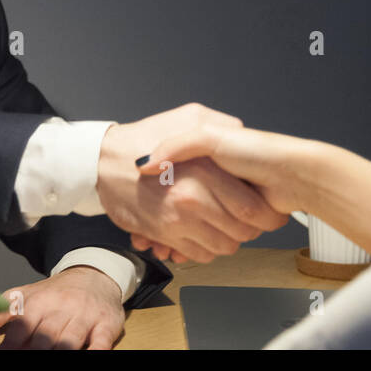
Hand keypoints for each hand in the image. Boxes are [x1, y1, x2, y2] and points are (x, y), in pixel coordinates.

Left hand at [0, 266, 124, 348]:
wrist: (94, 275)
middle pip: (44, 338)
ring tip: (50, 358)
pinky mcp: (106, 325)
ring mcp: (84, 317)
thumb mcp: (24, 297)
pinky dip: (95, 352)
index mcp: (38, 302)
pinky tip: (89, 355)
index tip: (3, 354)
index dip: (10, 346)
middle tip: (22, 360)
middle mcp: (60, 308)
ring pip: (69, 342)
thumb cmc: (54, 294)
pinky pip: (102, 342)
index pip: (21, 327)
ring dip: (59, 352)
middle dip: (33, 353)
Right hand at [97, 103, 287, 261]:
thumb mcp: (188, 116)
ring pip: (223, 247)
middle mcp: (192, 200)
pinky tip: (204, 230)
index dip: (267, 212)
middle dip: (251, 227)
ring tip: (226, 223)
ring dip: (229, 239)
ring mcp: (177, 222)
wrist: (102, 162)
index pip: (253, 208)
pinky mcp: (164, 236)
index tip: (268, 208)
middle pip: (242, 232)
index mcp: (204, 170)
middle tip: (249, 217)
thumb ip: (222, 124)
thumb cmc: (143, 139)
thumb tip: (245, 135)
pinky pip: (200, 254)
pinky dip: (206, 248)